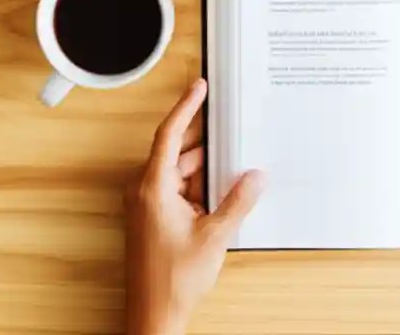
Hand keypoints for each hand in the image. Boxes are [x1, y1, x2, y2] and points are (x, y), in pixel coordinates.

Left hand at [125, 79, 264, 334]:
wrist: (154, 314)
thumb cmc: (172, 280)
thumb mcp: (215, 235)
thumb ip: (237, 201)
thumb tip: (254, 176)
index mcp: (153, 188)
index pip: (169, 135)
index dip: (185, 107)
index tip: (198, 88)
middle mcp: (145, 192)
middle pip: (177, 153)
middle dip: (204, 146)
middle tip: (229, 131)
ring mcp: (147, 206)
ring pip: (179, 173)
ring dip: (203, 171)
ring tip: (232, 172)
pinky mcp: (153, 219)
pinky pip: (177, 191)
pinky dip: (197, 188)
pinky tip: (219, 195)